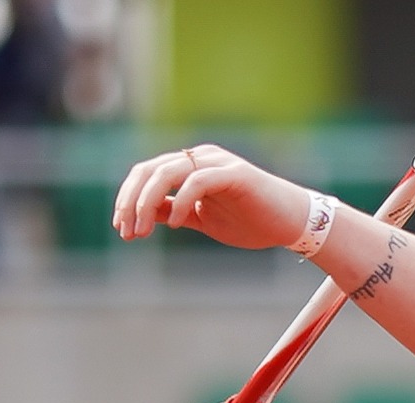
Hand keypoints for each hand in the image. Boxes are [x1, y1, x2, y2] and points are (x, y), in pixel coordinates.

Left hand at [113, 144, 305, 248]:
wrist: (292, 224)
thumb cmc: (251, 221)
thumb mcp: (202, 219)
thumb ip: (175, 211)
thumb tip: (144, 215)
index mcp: (190, 166)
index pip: (147, 173)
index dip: (128, 199)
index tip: (122, 230)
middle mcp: (200, 158)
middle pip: (150, 170)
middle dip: (131, 202)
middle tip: (126, 232)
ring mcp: (218, 163)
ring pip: (168, 172)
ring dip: (147, 202)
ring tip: (142, 231)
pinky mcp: (235, 174)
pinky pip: (197, 181)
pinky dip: (181, 201)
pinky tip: (173, 225)